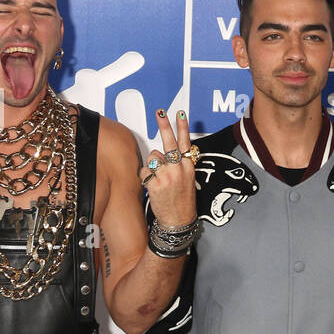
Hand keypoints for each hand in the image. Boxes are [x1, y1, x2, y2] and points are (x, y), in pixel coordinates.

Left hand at [141, 109, 196, 226]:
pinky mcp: (155, 184)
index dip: (182, 127)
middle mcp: (178, 169)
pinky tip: (152, 185)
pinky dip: (145, 177)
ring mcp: (167, 176)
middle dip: (164, 125)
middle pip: (169, 142)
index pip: (185, 143)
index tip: (180, 113)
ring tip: (158, 178)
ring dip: (152, 165)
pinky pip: (144, 171)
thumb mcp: (188, 181)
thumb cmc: (182, 201)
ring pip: (153, 157)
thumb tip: (165, 153)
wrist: (178, 221)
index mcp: (188, 167)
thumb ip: (179, 164)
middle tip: (160, 112)